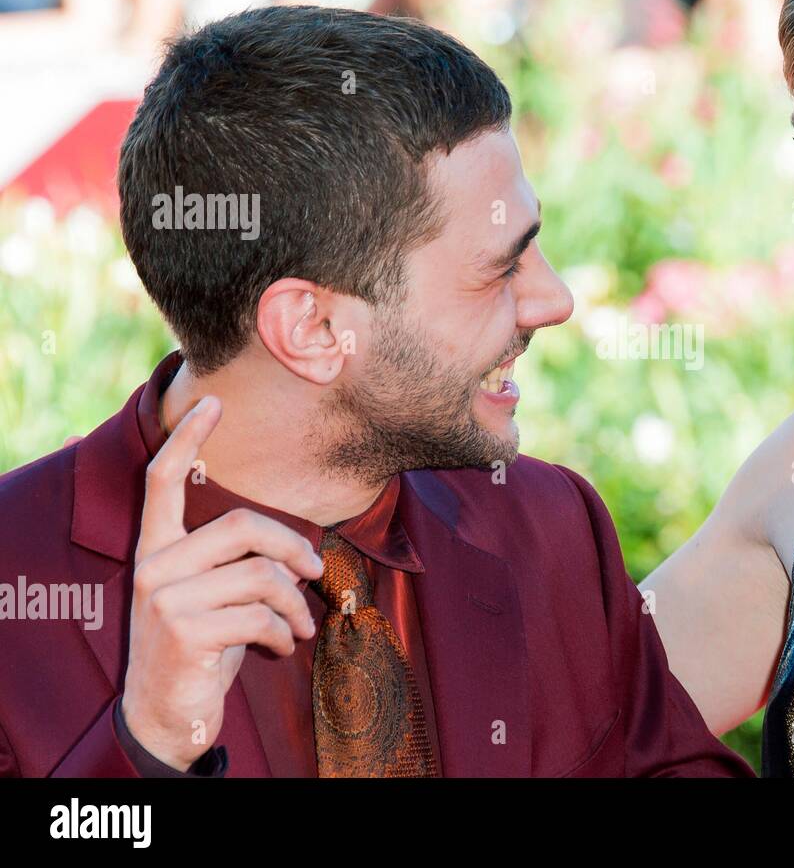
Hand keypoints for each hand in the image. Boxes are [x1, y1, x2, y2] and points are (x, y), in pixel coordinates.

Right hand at [119, 396, 322, 770]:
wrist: (166, 714)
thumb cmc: (200, 647)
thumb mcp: (211, 597)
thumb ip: (235, 563)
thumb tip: (298, 548)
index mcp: (156, 549)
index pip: (162, 480)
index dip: (187, 439)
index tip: (213, 403)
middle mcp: (153, 567)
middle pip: (243, 525)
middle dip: (294, 547)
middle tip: (316, 572)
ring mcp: (164, 599)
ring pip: (262, 575)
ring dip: (296, 603)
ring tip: (301, 625)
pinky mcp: (184, 632)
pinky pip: (262, 616)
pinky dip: (287, 632)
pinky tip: (284, 648)